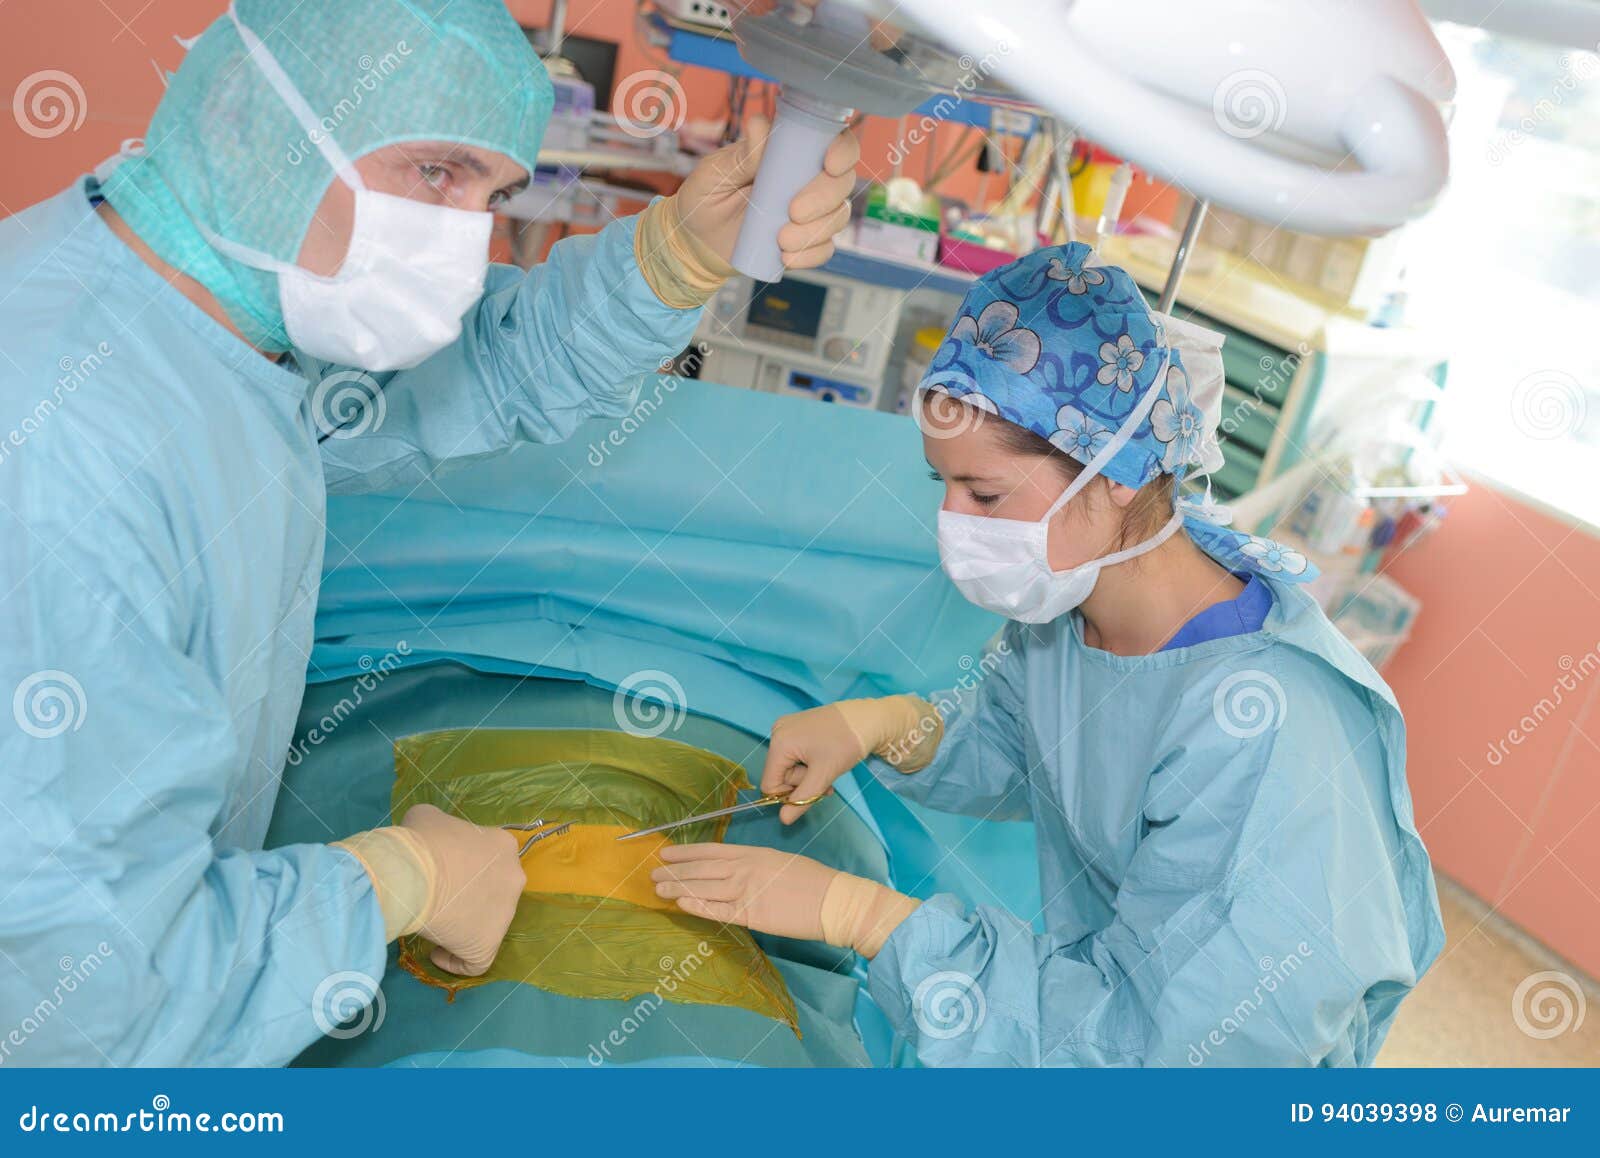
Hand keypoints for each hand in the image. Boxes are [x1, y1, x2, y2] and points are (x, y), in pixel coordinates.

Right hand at [400, 804, 525, 975]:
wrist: (411, 873)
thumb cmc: (420, 841)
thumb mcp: (427, 817)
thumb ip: (439, 827)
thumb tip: (429, 839)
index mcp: (503, 845)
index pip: (488, 859)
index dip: (465, 869)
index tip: (442, 875)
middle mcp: (513, 877)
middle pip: (492, 891)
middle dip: (468, 897)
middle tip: (439, 899)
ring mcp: (505, 914)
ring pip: (486, 924)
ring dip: (463, 926)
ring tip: (434, 925)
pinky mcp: (488, 945)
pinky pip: (476, 961)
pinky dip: (456, 959)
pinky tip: (436, 952)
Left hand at [652, 843, 837, 939]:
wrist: (833, 900)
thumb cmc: (811, 880)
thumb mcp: (779, 861)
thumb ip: (753, 864)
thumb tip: (732, 870)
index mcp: (753, 853)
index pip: (710, 850)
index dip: (685, 852)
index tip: (665, 853)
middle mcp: (745, 869)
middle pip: (701, 869)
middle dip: (675, 871)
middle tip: (653, 874)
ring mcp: (746, 891)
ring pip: (704, 888)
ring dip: (678, 888)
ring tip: (658, 889)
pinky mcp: (751, 915)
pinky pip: (718, 911)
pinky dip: (697, 907)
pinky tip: (681, 905)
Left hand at [675, 115, 859, 270]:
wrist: (696, 241)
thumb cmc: (705, 196)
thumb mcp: (716, 172)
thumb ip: (742, 154)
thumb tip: (760, 125)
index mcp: (790, 151)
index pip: (833, 140)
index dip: (842, 150)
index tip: (829, 164)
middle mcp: (807, 178)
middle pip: (843, 181)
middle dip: (825, 197)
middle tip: (793, 211)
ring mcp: (811, 212)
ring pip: (838, 215)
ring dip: (816, 230)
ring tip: (781, 240)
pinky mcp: (805, 241)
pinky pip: (825, 248)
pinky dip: (811, 254)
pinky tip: (786, 257)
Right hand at [761, 705, 866, 824]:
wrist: (866, 718)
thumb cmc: (846, 744)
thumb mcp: (824, 775)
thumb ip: (802, 799)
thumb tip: (783, 820)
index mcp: (780, 743)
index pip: (770, 784)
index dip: (789, 795)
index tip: (813, 791)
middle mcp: (777, 732)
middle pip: (779, 775)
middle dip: (802, 783)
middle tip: (825, 783)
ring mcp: (786, 728)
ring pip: (787, 767)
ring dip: (807, 776)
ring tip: (828, 771)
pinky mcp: (795, 727)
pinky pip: (793, 755)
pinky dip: (807, 764)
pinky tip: (823, 761)